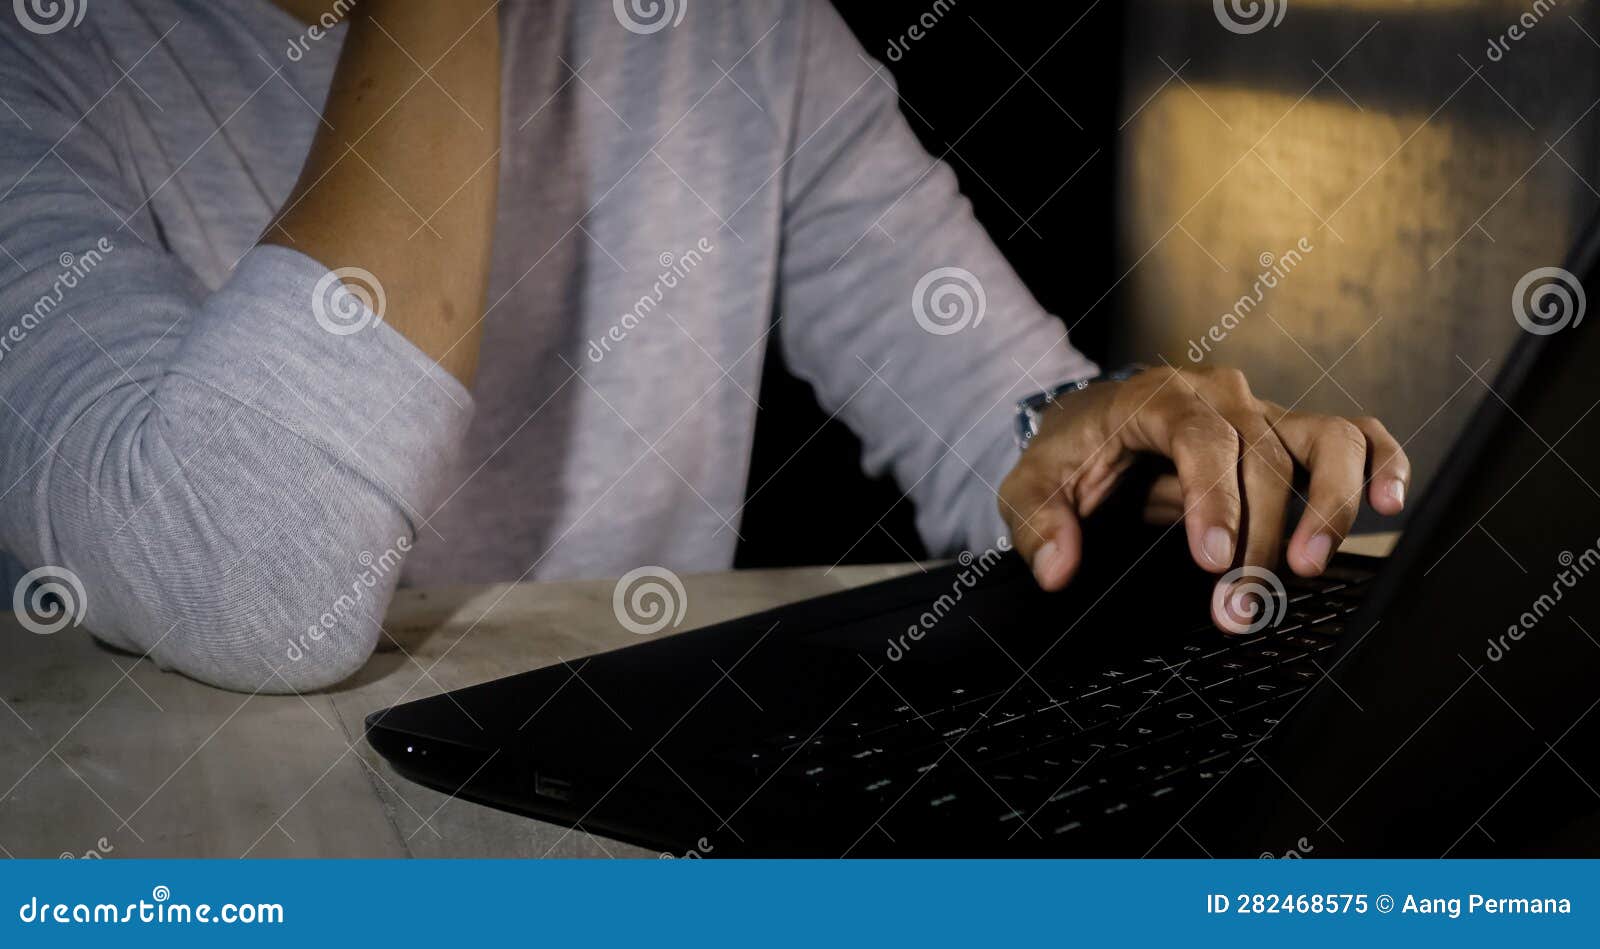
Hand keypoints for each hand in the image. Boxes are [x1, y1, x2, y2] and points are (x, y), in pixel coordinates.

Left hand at [997, 366, 1408, 630]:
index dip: (1214, 497)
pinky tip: (1387, 505)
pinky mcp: (1292, 434)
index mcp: (1156, 398)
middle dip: (1258, 539)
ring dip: (1330, 504)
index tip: (1214, 559)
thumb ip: (1037, 523)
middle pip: (1261, 456)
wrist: (1093, 426)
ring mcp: (1263, 413)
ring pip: (1326, 438)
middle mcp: (1221, 396)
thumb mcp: (1028, 485)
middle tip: (1240, 608)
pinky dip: (1381, 465)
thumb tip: (1056, 568)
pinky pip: (1355, 437)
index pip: (1199, 437)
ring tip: (1311, 567)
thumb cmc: (1069, 454)